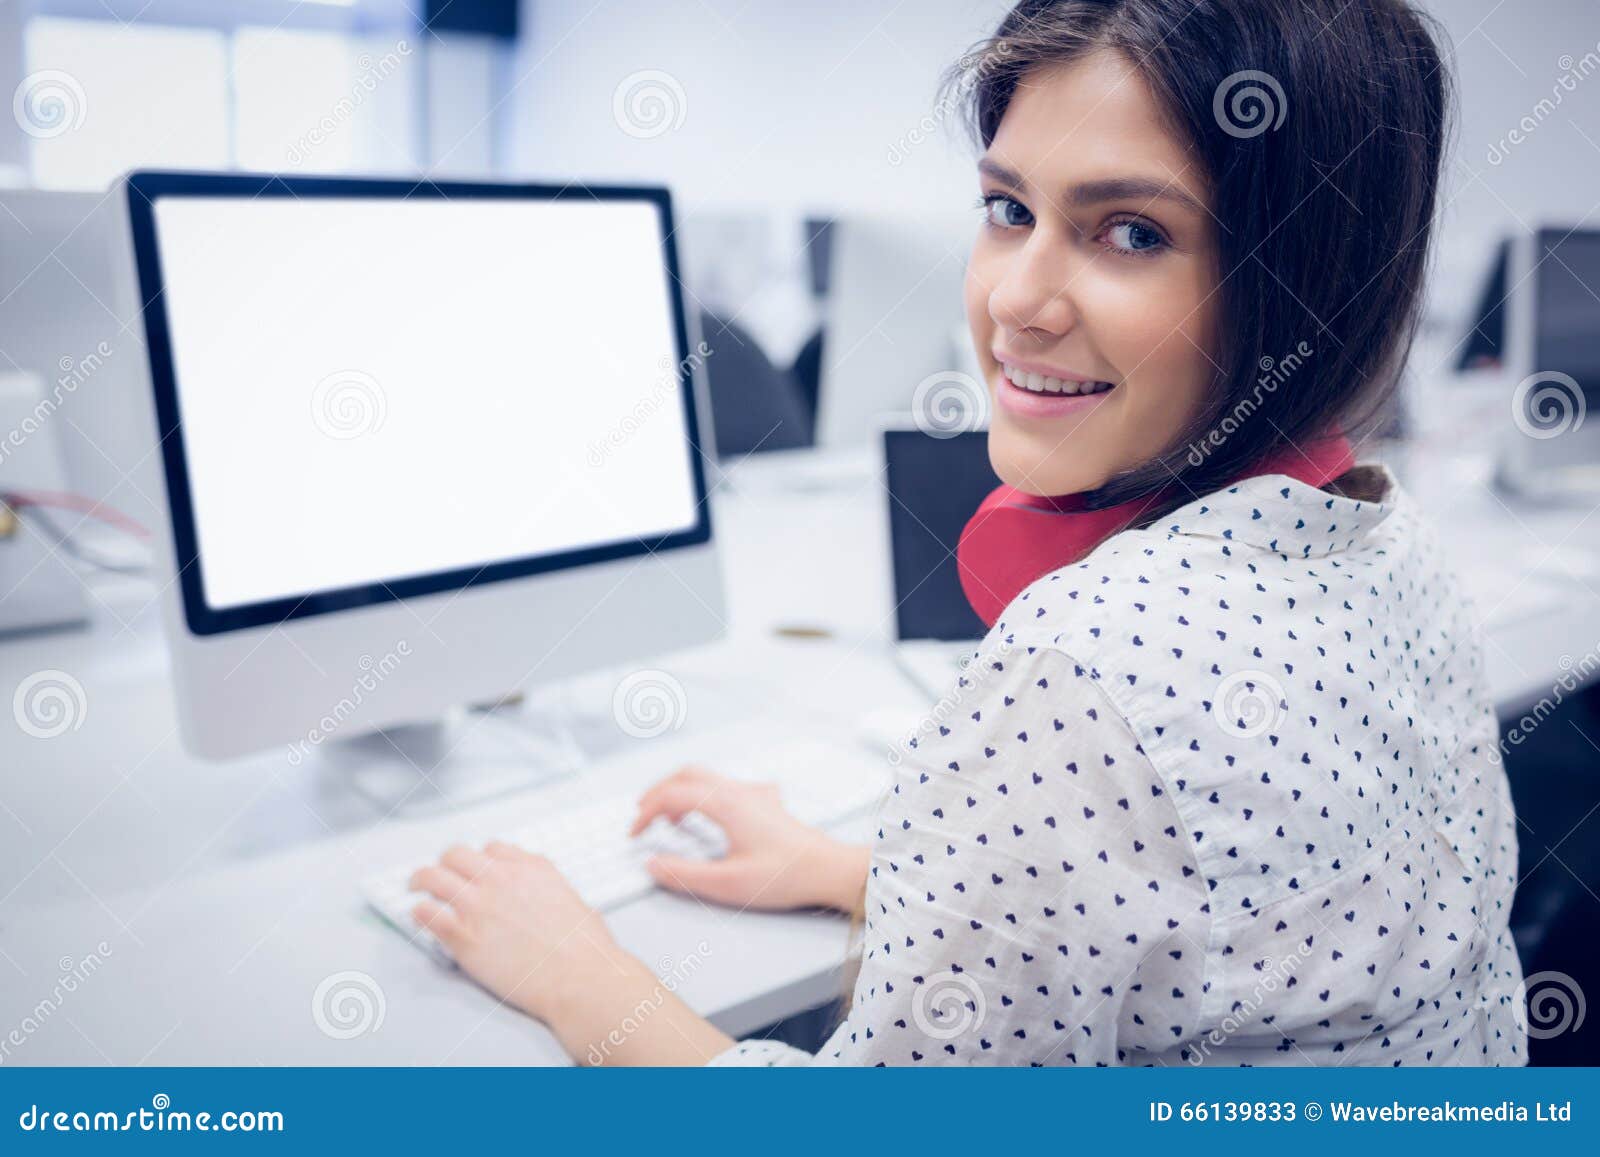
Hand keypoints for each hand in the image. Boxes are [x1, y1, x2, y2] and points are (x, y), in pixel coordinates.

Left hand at [409, 842, 732, 1064]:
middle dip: (445, 862)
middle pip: (457, 854)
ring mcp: (479, 905)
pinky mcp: (463, 936)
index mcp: (531, 868)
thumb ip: (549, 887)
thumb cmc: (584, 948)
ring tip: (415, 887)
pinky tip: (420, 917)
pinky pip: (427, 913)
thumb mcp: (572, 899)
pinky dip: (420, 912)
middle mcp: (501, 879)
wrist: (579, 977)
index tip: (476, 869)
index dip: (481, 859)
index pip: (493, 848)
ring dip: (421, 880)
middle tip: (437, 873)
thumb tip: (543, 894)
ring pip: (432, 877)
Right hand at [631, 766, 869, 913]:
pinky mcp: (766, 803)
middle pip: (687, 774)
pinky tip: (711, 817)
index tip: (635, 832)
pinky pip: (727, 787)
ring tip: (670, 819)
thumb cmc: (785, 876)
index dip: (646, 812)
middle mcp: (739, 792)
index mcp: (726, 804)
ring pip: (708, 778)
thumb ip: (684, 874)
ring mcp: (755, 794)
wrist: (828, 869)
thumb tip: (653, 864)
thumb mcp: (727, 884)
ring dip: (681, 792)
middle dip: (659, 791)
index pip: (672, 795)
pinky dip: (705, 796)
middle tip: (642, 813)